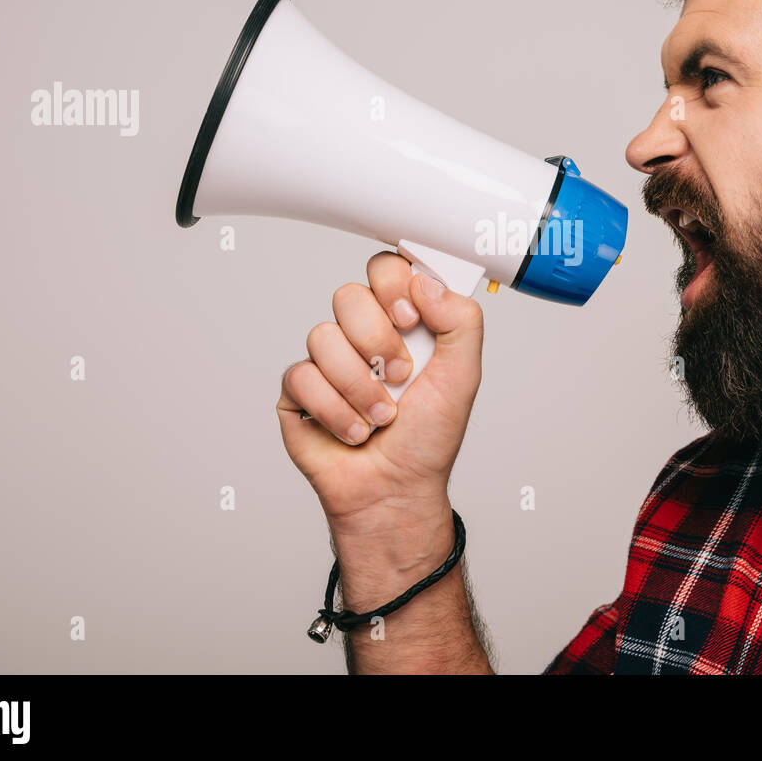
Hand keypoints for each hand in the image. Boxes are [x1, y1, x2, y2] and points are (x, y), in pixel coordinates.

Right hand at [276, 251, 483, 543]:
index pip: (385, 269)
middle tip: (400, 376)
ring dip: (359, 386)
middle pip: (348, 296)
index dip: (392, 285)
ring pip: (322, 336)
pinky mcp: (297, 391)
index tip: (410, 318)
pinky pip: (301, 376)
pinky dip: (334, 410)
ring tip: (381, 416)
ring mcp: (326, 361)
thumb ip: (460, 319)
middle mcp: (360, 335)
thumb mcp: (464, 375)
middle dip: (377, 341)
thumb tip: (425, 281)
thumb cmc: (428, 438)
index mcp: (400, 321)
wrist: (396, 490)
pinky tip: (353, 432)